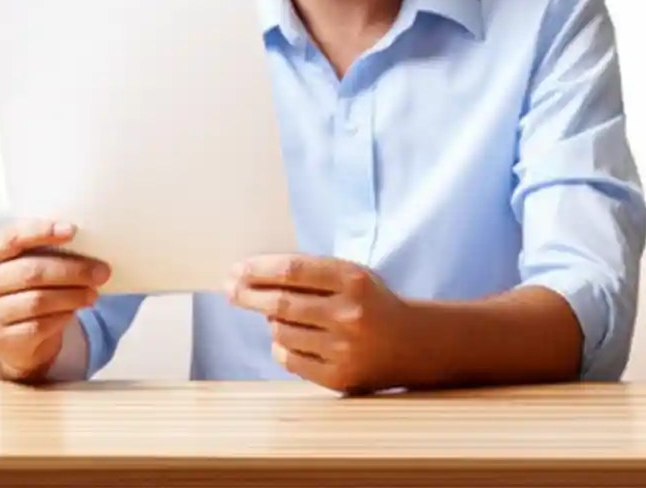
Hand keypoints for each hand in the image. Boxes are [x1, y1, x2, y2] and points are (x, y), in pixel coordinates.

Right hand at [0, 220, 110, 380]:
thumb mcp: (21, 265)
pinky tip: (75, 311)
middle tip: (101, 271)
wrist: (6, 339)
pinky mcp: (1, 339)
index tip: (72, 230)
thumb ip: (41, 251)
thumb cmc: (19, 291)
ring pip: (38, 301)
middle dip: (72, 270)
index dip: (42, 231)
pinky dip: (63, 316)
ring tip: (93, 293)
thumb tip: (85, 243)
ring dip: (73, 296)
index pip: (12, 237)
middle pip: (31, 271)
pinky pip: (40, 325)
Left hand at [226, 254, 418, 393]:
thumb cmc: (370, 303)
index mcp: (353, 281)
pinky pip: (290, 359)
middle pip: (280, 302)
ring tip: (278, 316)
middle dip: (247, 294)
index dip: (257, 269)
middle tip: (230, 289)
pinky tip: (286, 339)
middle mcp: (349, 314)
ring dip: (270, 321)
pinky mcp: (340, 377)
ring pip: (280, 331)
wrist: (415, 343)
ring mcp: (344, 348)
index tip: (236, 269)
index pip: (292, 270)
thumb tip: (247, 277)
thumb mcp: (349, 276)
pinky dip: (280, 347)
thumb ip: (307, 274)